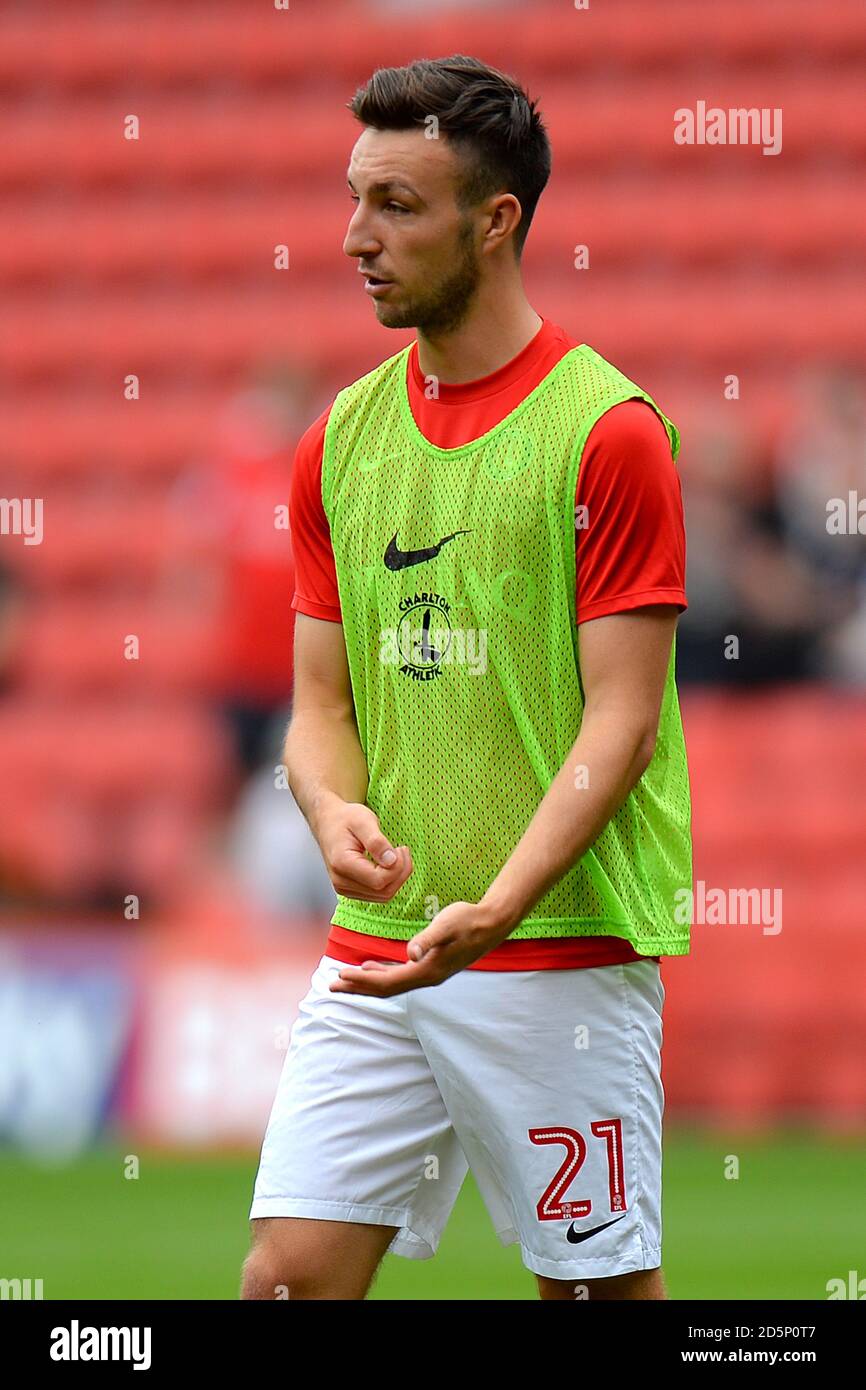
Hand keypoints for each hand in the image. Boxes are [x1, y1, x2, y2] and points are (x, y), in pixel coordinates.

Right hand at [316, 799, 412, 902]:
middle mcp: (341, 881)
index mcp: (342, 864)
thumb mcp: (363, 821)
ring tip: (396, 855)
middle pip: (384, 891)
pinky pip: (378, 894)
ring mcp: (345, 888)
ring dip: (397, 877)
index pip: (379, 880)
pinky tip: (389, 864)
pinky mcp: (351, 890)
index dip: (397, 867)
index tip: (400, 848)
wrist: (328, 822)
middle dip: (401, 872)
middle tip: (402, 850)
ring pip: (384, 895)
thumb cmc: (345, 819)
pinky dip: (390, 881)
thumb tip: (391, 861)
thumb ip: (377, 842)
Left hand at [329, 899, 511, 997]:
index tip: (339, 977)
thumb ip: (428, 939)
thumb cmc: (468, 919)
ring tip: (345, 980)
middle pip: (386, 989)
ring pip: (392, 983)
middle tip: (331, 987)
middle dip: (358, 988)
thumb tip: (411, 954)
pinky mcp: (432, 965)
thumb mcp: (446, 924)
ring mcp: (430, 973)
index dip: (362, 981)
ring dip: (367, 982)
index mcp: (426, 971)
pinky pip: (400, 975)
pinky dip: (382, 974)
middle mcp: (427, 977)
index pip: (387, 983)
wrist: (492, 922)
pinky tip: (371, 967)